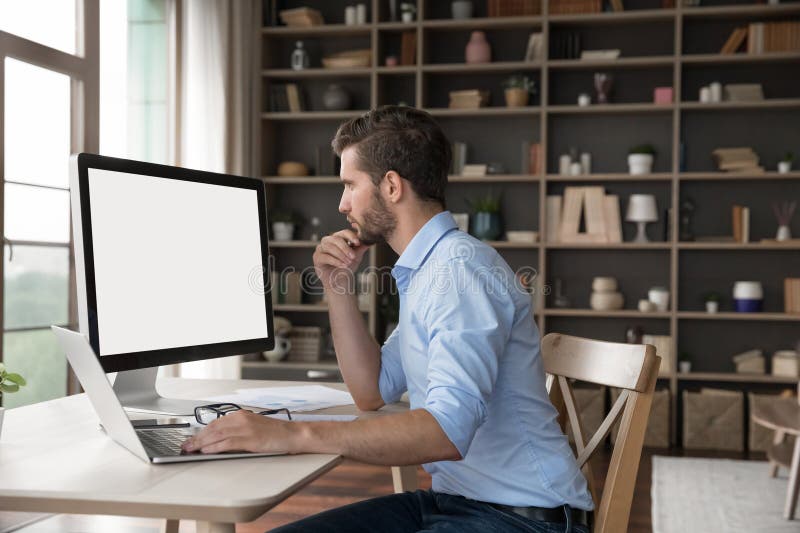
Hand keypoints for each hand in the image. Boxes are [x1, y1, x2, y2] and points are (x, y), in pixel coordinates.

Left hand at [180, 410, 296, 454]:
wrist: (291, 434)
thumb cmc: (274, 432)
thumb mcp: (253, 426)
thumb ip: (237, 430)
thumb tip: (219, 439)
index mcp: (241, 415)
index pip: (216, 423)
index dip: (201, 431)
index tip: (192, 438)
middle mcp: (242, 419)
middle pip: (214, 428)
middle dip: (197, 437)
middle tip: (186, 445)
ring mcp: (246, 428)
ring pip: (218, 435)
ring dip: (202, 443)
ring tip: (191, 449)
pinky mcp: (250, 439)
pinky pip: (228, 442)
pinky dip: (215, 447)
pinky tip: (207, 450)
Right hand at [312, 229, 368, 291]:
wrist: (340, 281)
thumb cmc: (347, 266)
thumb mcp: (356, 257)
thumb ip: (361, 248)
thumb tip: (369, 241)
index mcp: (338, 238)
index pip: (344, 232)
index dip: (351, 236)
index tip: (358, 243)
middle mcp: (328, 241)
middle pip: (336, 239)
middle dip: (346, 248)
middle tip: (353, 256)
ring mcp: (320, 248)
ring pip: (330, 247)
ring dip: (341, 255)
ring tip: (348, 262)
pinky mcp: (316, 257)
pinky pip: (325, 256)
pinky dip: (335, 261)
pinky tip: (343, 265)